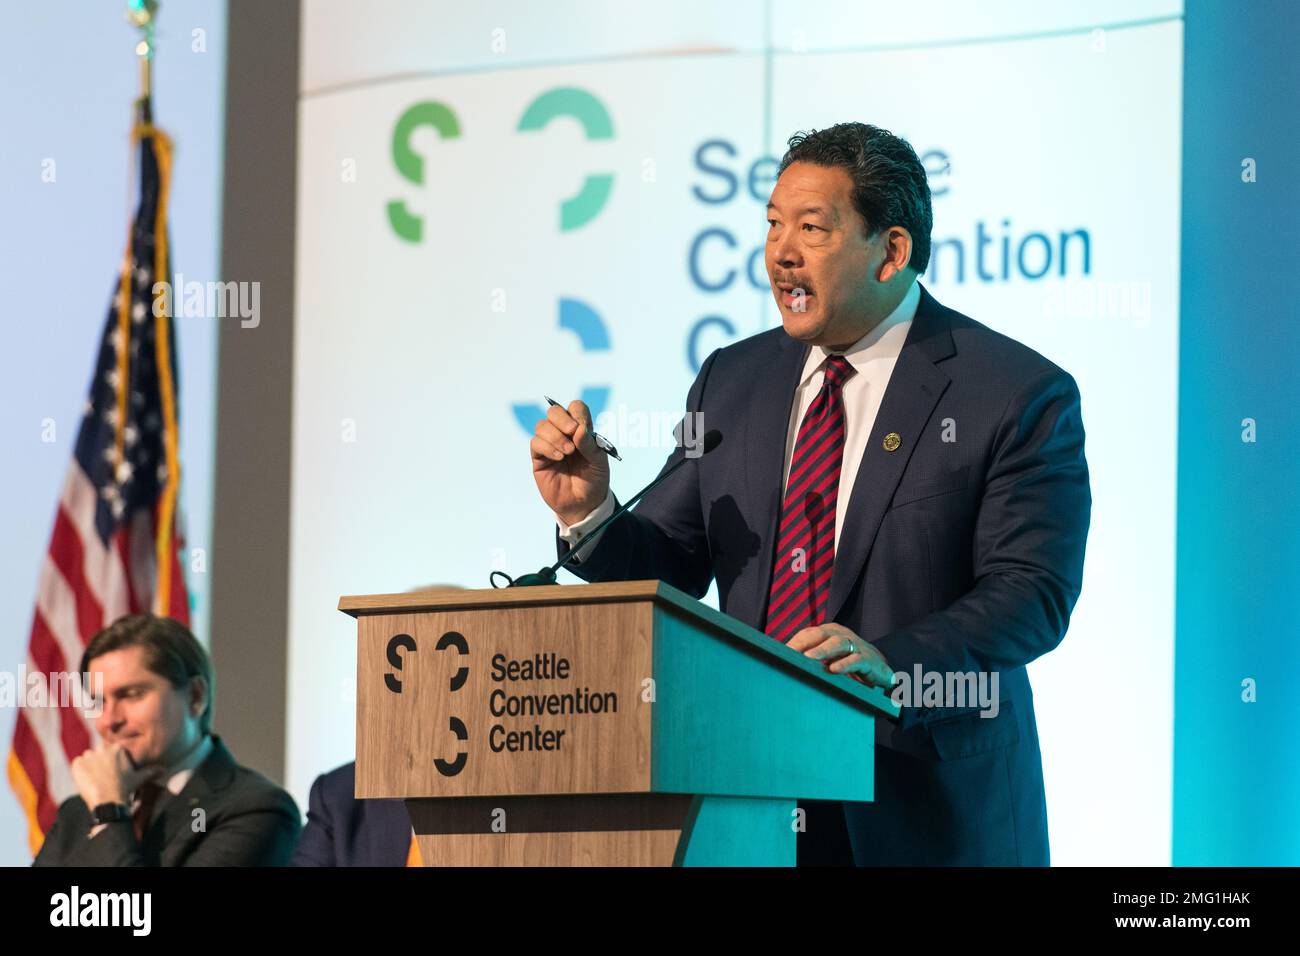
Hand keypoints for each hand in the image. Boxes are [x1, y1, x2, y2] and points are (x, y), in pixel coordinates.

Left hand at [70, 743, 144, 809]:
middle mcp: (103, 748)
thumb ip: (151, 771)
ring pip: (87, 757)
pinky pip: (77, 764)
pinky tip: (86, 780)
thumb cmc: (125, 789)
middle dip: (100, 761)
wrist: (109, 801)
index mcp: (118, 748)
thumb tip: (164, 769)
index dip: (111, 760)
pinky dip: (79, 771)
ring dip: (89, 765)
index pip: (111, 749)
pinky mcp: (78, 764)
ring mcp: (89, 755)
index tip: (112, 771)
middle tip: (102, 775)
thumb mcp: (140, 778)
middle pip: (99, 752)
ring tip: (94, 779)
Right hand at [531, 399, 610, 525]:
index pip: (575, 408)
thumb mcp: (599, 461)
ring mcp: (550, 445)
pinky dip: (547, 447)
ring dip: (556, 436)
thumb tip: (578, 429)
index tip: (583, 427)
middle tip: (572, 432)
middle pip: (554, 411)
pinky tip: (559, 458)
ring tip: (568, 452)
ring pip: (542, 426)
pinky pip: (536, 443)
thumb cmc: (593, 480)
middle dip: (562, 419)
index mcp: (581, 430)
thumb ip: (589, 444)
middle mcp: (564, 434)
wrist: (584, 504)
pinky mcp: (539, 458)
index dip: (577, 413)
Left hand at [788, 623, 894, 688]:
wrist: (879, 670)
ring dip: (822, 650)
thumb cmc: (847, 663)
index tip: (779, 653)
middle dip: (805, 643)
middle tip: (790, 653)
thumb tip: (784, 662)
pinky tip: (833, 670)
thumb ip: (810, 658)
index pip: (808, 634)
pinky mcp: (868, 660)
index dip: (795, 643)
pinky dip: (845, 664)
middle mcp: (841, 635)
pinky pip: (856, 659)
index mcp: (829, 632)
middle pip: (821, 634)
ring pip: (838, 643)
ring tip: (808, 658)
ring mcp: (856, 646)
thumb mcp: (828, 658)